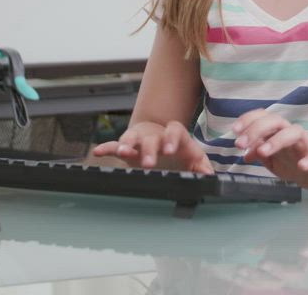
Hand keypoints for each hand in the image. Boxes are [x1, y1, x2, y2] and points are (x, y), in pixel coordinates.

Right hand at [91, 120, 212, 173]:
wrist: (164, 139)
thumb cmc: (181, 151)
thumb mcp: (195, 158)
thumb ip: (203, 167)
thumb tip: (209, 176)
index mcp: (175, 136)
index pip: (175, 130)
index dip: (172, 138)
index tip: (170, 149)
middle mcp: (156, 135)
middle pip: (152, 138)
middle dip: (149, 149)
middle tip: (148, 163)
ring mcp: (140, 139)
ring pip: (132, 139)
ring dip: (126, 145)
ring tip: (122, 152)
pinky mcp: (128, 145)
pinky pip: (115, 144)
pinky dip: (107, 148)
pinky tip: (97, 152)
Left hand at [233, 109, 307, 194]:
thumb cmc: (299, 163)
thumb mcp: (274, 161)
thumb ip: (260, 154)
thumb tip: (243, 153)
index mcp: (279, 134)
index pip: (264, 118)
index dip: (248, 120)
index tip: (234, 131)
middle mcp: (293, 135)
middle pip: (276, 121)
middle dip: (256, 129)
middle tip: (240, 144)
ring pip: (296, 132)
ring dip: (277, 140)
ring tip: (263, 152)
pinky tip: (301, 166)